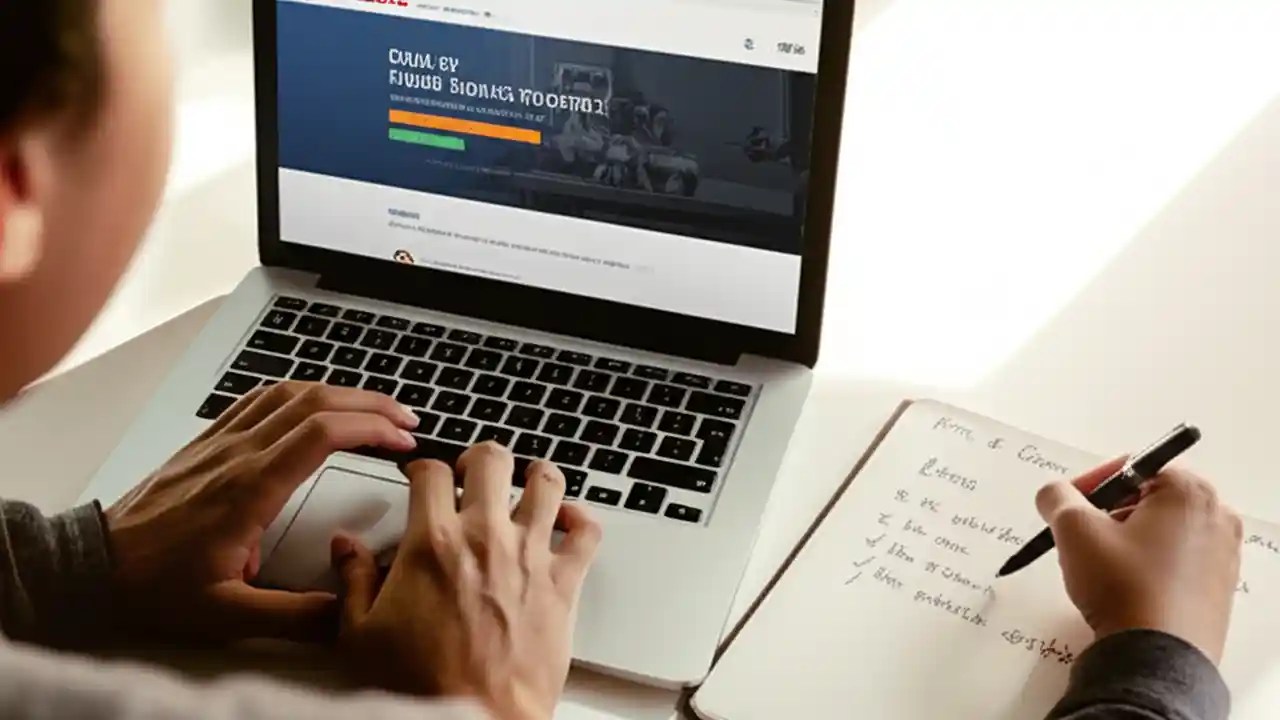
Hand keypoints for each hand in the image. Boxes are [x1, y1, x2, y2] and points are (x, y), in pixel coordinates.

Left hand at [104, 382, 419, 641]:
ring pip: (288, 392)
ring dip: (338, 392)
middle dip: (370, 403)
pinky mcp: (207, 442)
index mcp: (250, 489)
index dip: (372, 427)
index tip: (405, 439)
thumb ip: (294, 615)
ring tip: (374, 408)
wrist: (94, 568)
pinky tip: (315, 402)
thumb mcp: (228, 616)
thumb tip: (349, 614)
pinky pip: (258, 399)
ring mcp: (220, 442)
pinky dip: (298, 392)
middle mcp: (238, 454)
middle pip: (314, 401)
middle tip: (408, 418)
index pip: (322, 433)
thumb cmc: (157, 588)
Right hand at [332, 442, 601, 719]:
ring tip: (528, 478)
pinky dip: (581, 519)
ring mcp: (530, 556)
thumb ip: (353, 581)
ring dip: (536, 475)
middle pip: (491, 460)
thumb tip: (346, 548)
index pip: (431, 473)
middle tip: (474, 472)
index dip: (424, 468)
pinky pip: (587, 533)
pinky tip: (569, 520)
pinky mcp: (564, 583)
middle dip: (480, 458)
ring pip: (546, 482)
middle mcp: (485, 538)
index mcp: (433, 543)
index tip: (423, 477)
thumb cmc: (422, 686)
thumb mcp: (361, 635)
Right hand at [1036, 459, 1242, 661]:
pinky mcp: (1219, 587)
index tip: (1066, 508)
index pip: (1130, 468)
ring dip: (1125, 540)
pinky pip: (1175, 561)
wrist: (1157, 657)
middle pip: (1147, 499)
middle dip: (1108, 514)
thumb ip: (1057, 497)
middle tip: (1081, 539)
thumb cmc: (1121, 583)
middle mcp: (1217, 516)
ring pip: (1160, 531)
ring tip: (1101, 567)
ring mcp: (1224, 554)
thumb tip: (1053, 494)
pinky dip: (1147, 565)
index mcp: (1190, 491)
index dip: (1090, 484)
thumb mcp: (1075, 530)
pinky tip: (1126, 587)